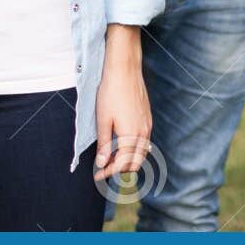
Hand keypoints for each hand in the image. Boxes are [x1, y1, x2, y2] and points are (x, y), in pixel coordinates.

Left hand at [95, 27, 151, 181]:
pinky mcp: (147, 118)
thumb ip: (104, 144)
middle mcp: (143, 133)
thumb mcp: (103, 119)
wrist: (124, 69)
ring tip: (110, 156)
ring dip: (127, 159)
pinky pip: (143, 141)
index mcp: (131, 136)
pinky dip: (133, 148)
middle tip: (104, 168)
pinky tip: (120, 142)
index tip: (97, 176)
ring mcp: (147, 125)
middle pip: (135, 163)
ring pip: (141, 153)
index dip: (109, 172)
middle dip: (120, 169)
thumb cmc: (111, 92)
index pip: (122, 164)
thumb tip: (103, 163)